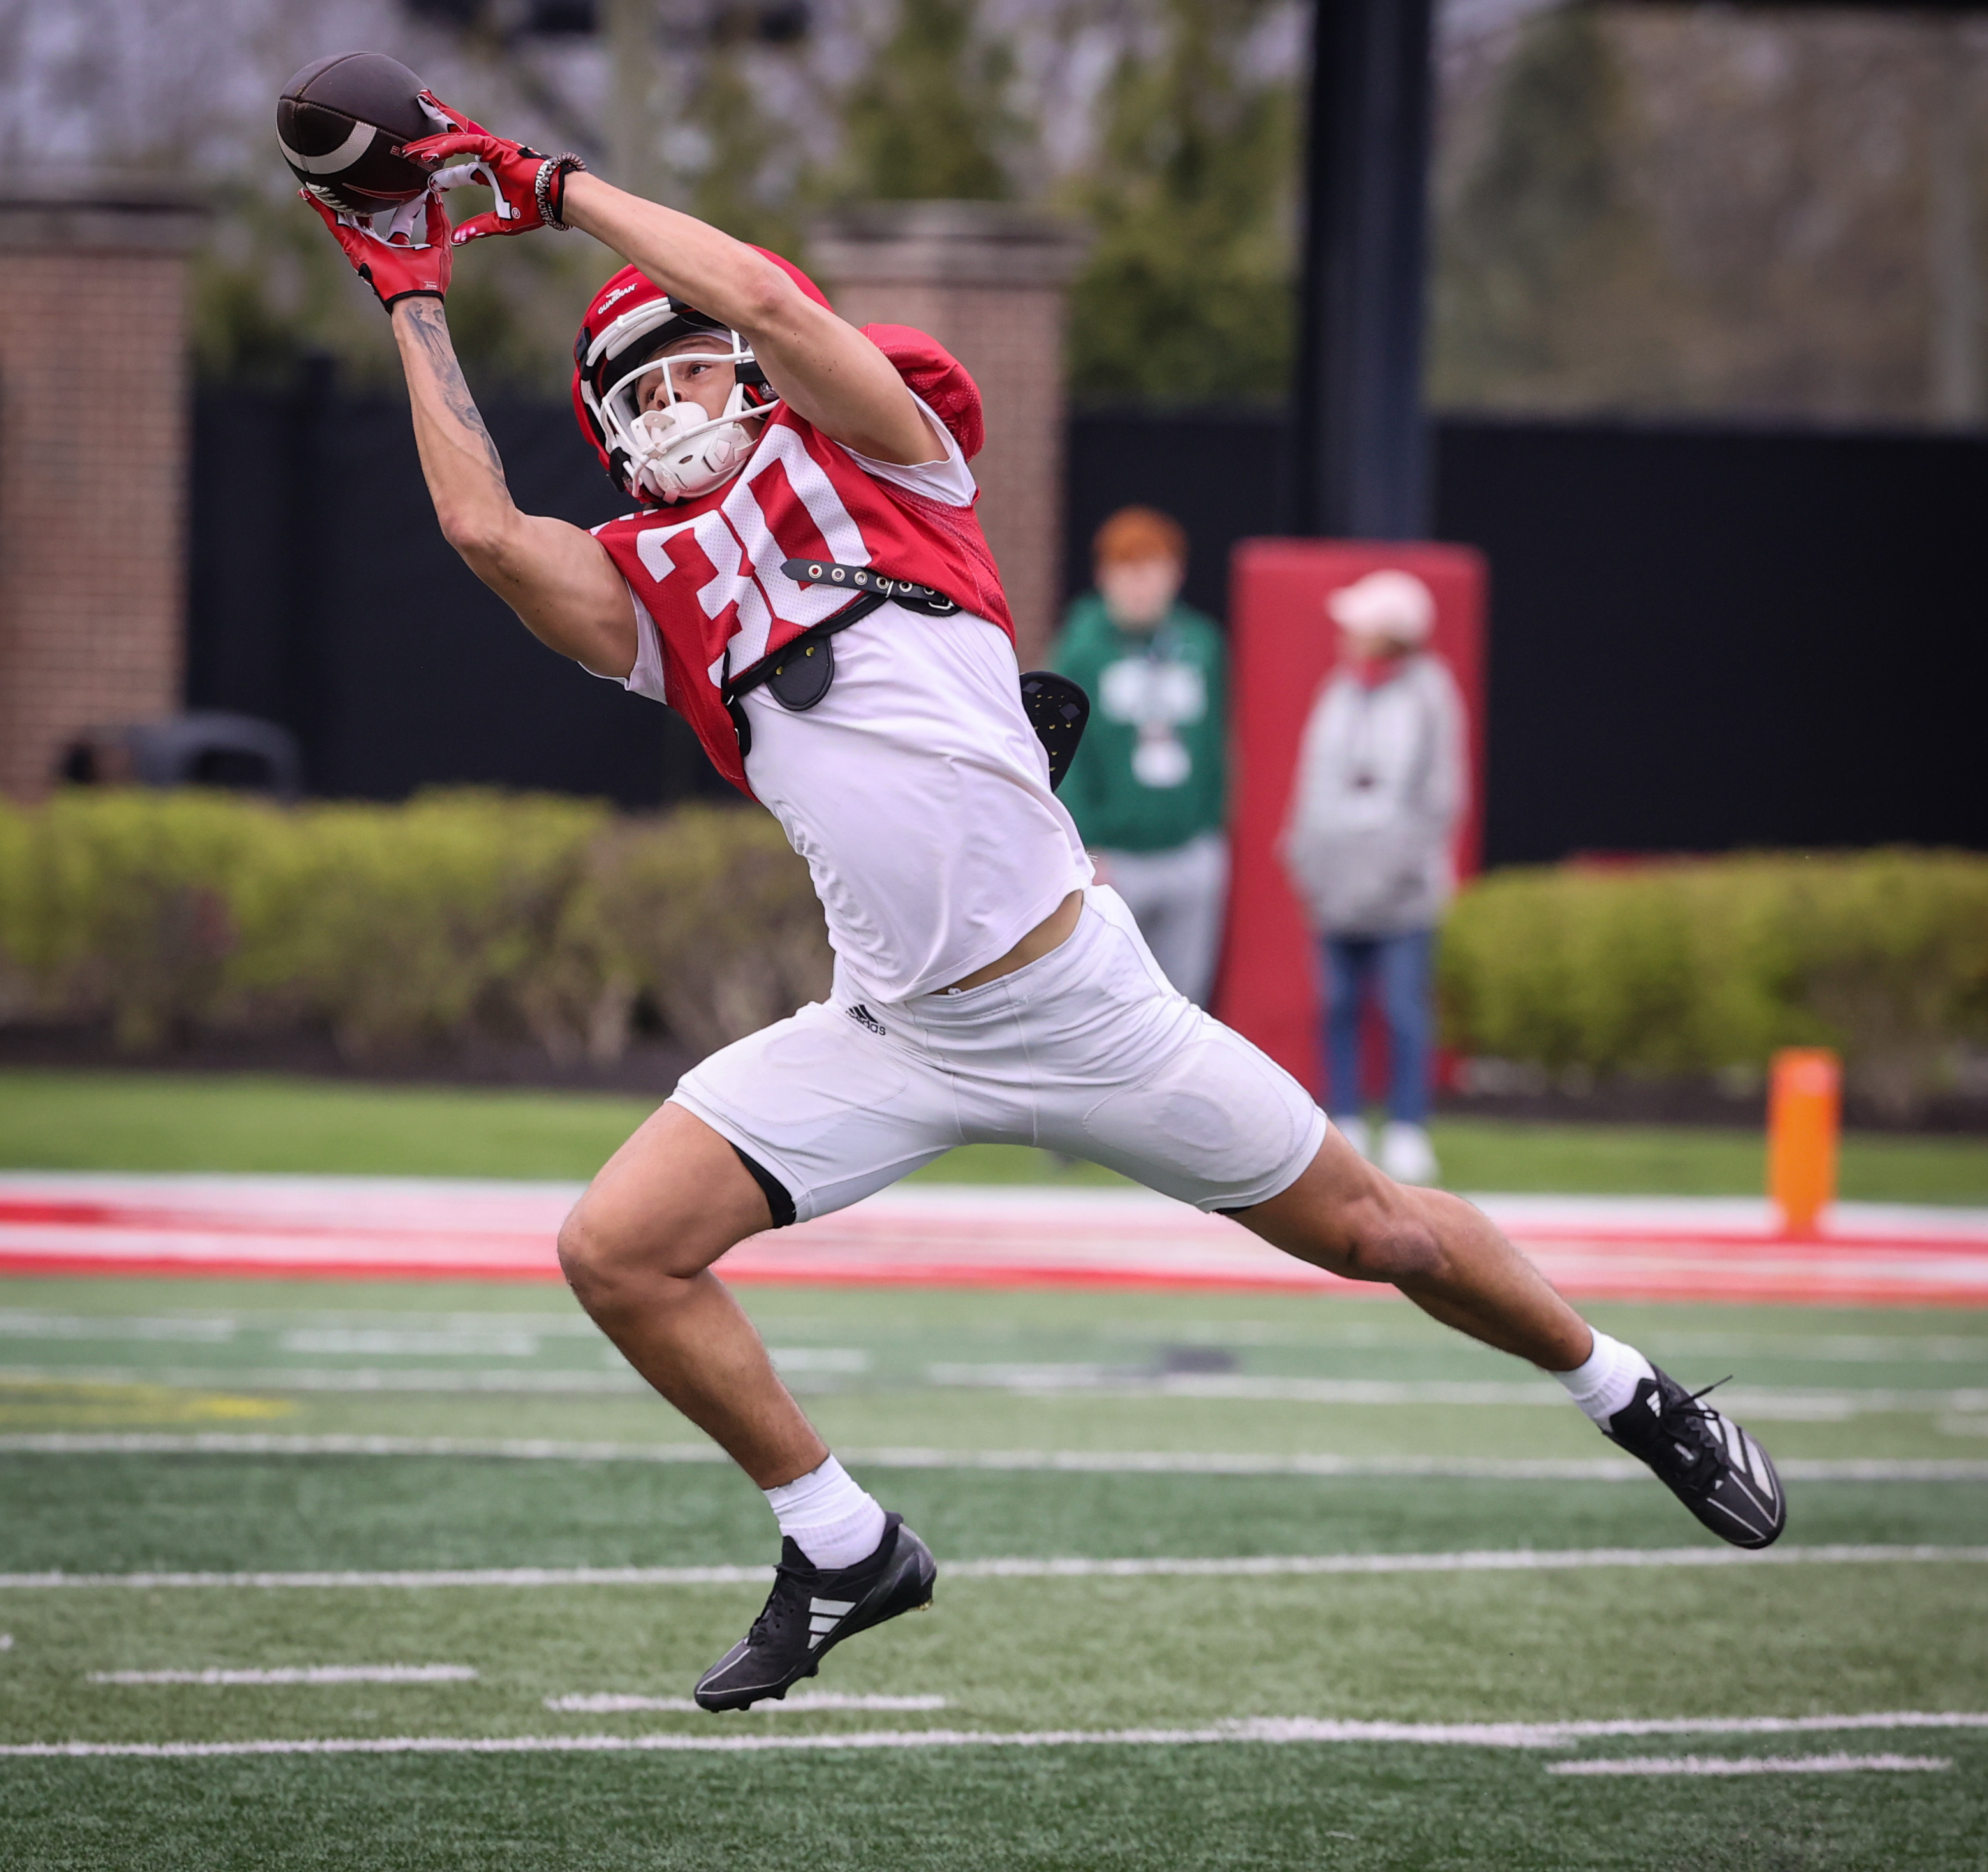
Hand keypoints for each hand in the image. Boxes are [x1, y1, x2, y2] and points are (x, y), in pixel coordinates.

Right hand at [302, 190, 451, 309]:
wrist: (417, 300)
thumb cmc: (429, 281)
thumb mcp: (439, 245)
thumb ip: (438, 221)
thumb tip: (436, 196)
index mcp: (400, 245)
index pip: (399, 218)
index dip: (404, 202)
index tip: (409, 185)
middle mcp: (379, 245)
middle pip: (370, 215)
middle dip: (366, 196)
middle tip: (365, 173)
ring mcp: (363, 245)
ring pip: (346, 216)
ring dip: (336, 197)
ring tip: (326, 176)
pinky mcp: (352, 246)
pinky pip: (333, 223)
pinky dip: (320, 207)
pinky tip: (308, 192)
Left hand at [403, 98, 584, 244]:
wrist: (558, 198)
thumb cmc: (537, 209)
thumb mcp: (502, 222)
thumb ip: (479, 228)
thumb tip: (458, 241)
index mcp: (491, 171)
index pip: (460, 168)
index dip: (443, 173)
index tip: (427, 179)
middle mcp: (488, 156)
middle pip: (451, 144)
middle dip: (429, 143)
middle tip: (407, 147)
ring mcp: (491, 148)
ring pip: (454, 136)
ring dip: (432, 135)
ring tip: (411, 137)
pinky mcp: (495, 147)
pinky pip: (465, 144)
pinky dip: (447, 147)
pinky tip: (430, 152)